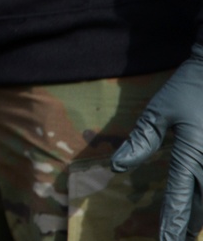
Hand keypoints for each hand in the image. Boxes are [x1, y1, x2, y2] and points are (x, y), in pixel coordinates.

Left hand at [114, 45, 202, 240]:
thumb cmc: (188, 87)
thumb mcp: (160, 111)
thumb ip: (141, 141)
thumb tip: (119, 168)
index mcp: (194, 154)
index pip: (180, 197)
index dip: (172, 223)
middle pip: (202, 206)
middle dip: (187, 226)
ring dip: (200, 216)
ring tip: (184, 232)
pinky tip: (200, 208)